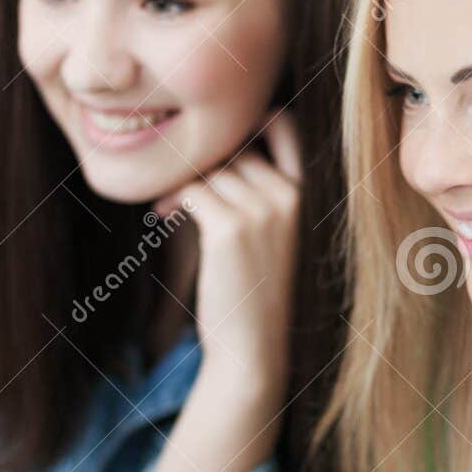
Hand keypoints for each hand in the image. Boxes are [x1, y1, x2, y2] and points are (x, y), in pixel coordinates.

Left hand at [157, 110, 302, 394]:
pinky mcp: (230, 228)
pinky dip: (170, 198)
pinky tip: (163, 217)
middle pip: (234, 148)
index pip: (284, 126)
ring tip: (167, 208)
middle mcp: (291, 196)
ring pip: (209, 168)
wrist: (254, 351)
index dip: (248, 120)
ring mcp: (263, 210)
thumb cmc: (257, 298)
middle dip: (202, 162)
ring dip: (181, 182)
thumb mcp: (272, 238)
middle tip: (178, 189)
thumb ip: (257, 195)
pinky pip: (191, 189)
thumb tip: (213, 159)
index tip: (217, 142)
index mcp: (308, 196)